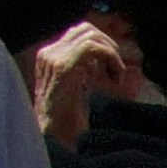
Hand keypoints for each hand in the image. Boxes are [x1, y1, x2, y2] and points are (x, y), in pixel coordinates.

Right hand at [29, 18, 136, 149]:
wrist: (53, 137)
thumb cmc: (67, 120)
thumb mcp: (78, 87)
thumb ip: (85, 70)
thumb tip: (103, 61)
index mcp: (50, 56)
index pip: (79, 34)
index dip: (103, 46)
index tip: (113, 69)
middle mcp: (49, 52)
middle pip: (85, 30)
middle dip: (109, 46)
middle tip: (117, 70)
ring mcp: (53, 58)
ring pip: (91, 36)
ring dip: (111, 53)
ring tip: (117, 76)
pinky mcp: (63, 66)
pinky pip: (93, 47)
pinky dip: (110, 58)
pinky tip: (115, 78)